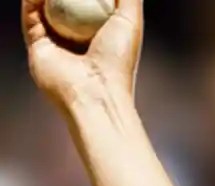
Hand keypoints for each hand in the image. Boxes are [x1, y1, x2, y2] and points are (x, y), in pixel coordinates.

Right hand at [22, 0, 143, 110]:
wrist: (94, 94)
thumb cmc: (117, 60)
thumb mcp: (130, 21)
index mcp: (103, 35)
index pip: (92, 3)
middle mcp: (79, 39)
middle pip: (67, 5)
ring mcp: (57, 43)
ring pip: (46, 9)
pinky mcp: (38, 46)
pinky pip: (31, 17)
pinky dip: (32, 1)